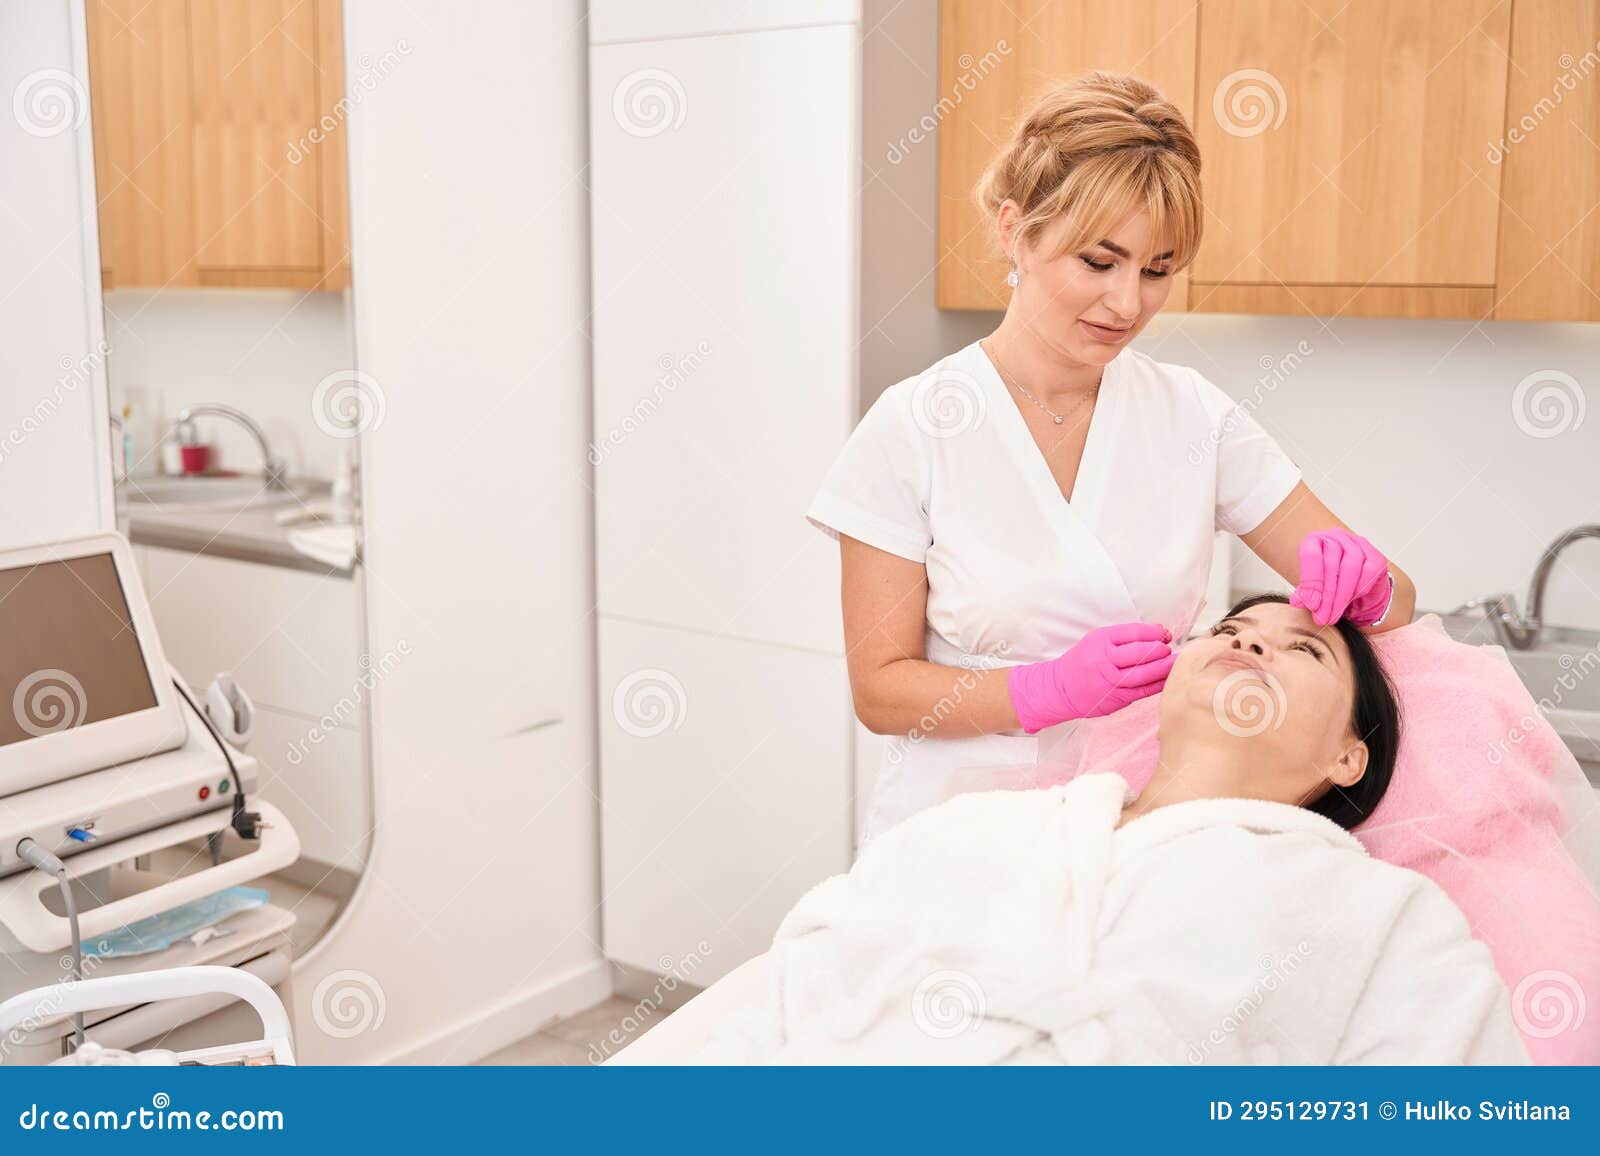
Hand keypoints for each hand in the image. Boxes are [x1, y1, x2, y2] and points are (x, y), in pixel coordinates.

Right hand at [1007, 622, 1175, 734]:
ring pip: (1144, 673)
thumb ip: (1121, 639)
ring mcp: (1109, 680)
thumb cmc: (1081, 663)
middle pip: (1141, 653)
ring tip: (1175, 662)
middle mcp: (1104, 659)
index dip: (1154, 632)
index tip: (1164, 634)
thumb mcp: (1095, 642)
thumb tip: (1156, 635)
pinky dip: (1158, 684)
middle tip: (1169, 649)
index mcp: (1099, 640)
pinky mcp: (1115, 698)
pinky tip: (1167, 679)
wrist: (1058, 689)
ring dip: (1164, 667)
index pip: (1134, 632)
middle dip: (1160, 649)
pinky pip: (1143, 690)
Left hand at [1289, 528, 1391, 626]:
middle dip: (1326, 596)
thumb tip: (1297, 601)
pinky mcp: (1376, 557)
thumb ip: (1305, 593)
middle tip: (1321, 618)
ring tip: (1333, 616)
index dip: (1311, 581)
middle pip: (1331, 564)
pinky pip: (1369, 572)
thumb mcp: (1312, 588)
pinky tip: (1351, 601)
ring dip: (1342, 596)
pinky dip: (1359, 589)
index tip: (1310, 604)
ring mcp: (1358, 544)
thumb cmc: (1329, 583)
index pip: (1311, 555)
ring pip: (1351, 567)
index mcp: (1314, 540)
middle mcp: (1336, 537)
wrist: (1355, 587)